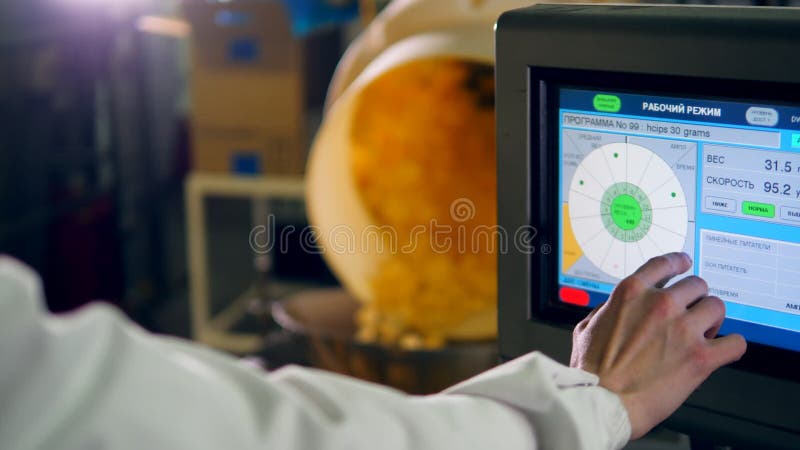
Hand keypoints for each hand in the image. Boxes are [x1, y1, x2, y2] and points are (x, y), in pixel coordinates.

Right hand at [570, 252, 746, 439]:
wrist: (602, 401)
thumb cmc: (591, 370)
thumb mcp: (587, 327)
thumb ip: (608, 310)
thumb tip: (617, 309)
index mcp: (631, 293)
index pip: (665, 264)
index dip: (679, 262)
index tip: (685, 263)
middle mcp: (660, 304)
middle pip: (697, 284)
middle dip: (694, 299)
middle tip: (689, 315)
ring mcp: (682, 329)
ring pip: (717, 307)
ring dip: (711, 320)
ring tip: (702, 335)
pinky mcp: (700, 357)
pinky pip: (735, 343)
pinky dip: (731, 347)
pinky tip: (722, 352)